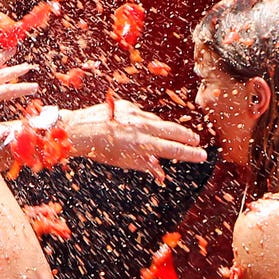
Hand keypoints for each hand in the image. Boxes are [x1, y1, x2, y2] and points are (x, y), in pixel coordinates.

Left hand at [58, 98, 207, 178]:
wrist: (77, 130)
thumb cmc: (99, 150)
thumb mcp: (123, 162)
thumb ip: (145, 165)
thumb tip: (161, 174)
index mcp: (141, 143)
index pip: (173, 149)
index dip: (189, 153)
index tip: (202, 155)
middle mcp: (140, 126)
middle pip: (172, 130)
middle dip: (186, 136)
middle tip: (196, 141)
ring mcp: (134, 113)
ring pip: (157, 122)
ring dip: (166, 129)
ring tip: (174, 136)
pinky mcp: (126, 105)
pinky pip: (143, 114)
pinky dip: (147, 122)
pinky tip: (145, 128)